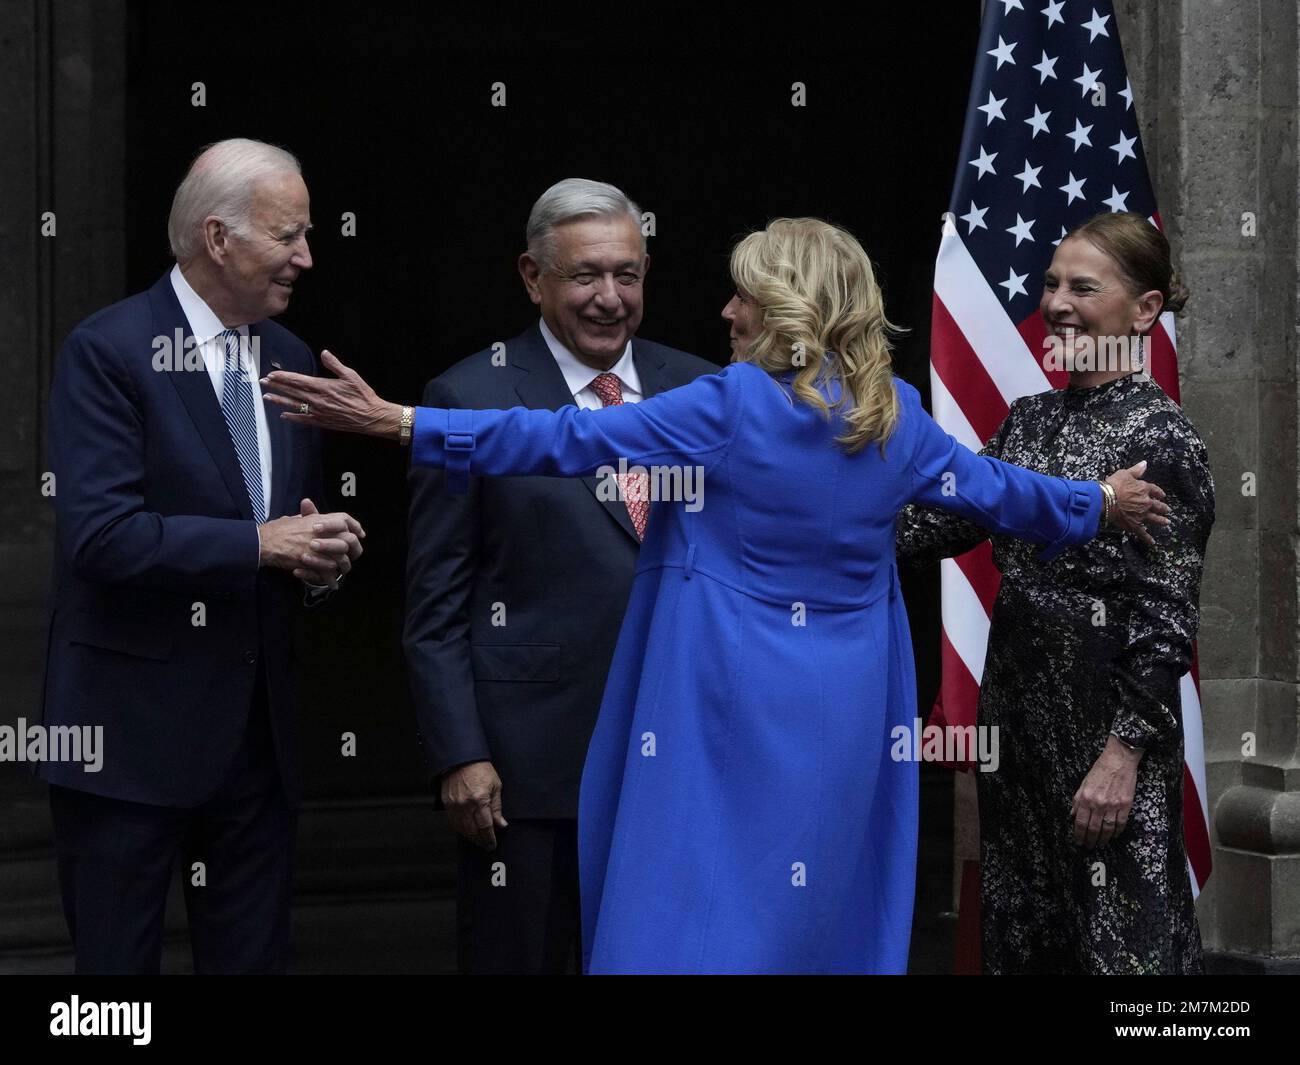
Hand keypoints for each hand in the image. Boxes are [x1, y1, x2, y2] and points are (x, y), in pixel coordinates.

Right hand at [258, 501, 365, 584]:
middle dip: (352, 551)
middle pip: (349, 541)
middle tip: (350, 558)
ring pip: (341, 559)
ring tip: (340, 573)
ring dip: (342, 568)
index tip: (359, 534)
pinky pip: (327, 572)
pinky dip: (330, 580)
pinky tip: (332, 584)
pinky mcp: (312, 561)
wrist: (265, 541)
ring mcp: (318, 547)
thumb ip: (308, 514)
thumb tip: (310, 508)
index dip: (354, 526)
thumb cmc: (278, 529)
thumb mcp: (296, 518)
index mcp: (320, 519)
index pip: (345, 519)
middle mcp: (323, 532)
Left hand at [262, 350, 404, 439]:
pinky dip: (292, 417)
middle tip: (263, 383)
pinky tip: (283, 415)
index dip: (283, 377)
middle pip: (292, 392)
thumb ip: (335, 364)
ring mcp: (319, 412)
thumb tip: (324, 353)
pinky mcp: (322, 421)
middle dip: (276, 386)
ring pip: (294, 405)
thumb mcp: (351, 376)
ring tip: (267, 398)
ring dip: (279, 401)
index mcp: (323, 387)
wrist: (371, 417)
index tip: (272, 374)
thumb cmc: (363, 396)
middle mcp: (318, 400)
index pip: (298, 380)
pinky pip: (303, 419)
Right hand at [441, 760, 507, 850]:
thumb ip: (497, 807)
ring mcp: (454, 805)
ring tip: (477, 840)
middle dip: (480, 840)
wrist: (461, 759)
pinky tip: (466, 831)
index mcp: (480, 800)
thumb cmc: (480, 769)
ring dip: (470, 837)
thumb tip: (501, 824)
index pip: (485, 827)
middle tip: (486, 845)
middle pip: (472, 831)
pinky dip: (460, 829)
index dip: (489, 838)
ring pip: (461, 829)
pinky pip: (453, 822)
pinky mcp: (447, 804)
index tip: (492, 845)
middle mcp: (465, 805)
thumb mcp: (495, 786)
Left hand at [1070, 735, 1141, 847]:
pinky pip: (1121, 823)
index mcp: (1086, 798)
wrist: (1119, 760)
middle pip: (1094, 828)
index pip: (1081, 822)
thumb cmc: (1100, 770)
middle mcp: (1099, 803)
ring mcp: (1113, 805)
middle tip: (1089, 846)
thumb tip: (1072, 816)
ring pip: (1108, 829)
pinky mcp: (1126, 805)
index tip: (1079, 841)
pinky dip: (1117, 832)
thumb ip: (1077, 801)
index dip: (1079, 835)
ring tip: (1100, 844)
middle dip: (1090, 840)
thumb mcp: (1083, 783)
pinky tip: (1114, 836)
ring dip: (1103, 839)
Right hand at [1104, 460, 1170, 545]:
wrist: (1106, 500)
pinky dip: (1147, 538)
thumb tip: (1145, 464)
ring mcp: (1141, 514)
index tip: (1162, 495)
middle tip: (1168, 510)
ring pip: (1154, 519)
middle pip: (1157, 506)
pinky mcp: (1134, 524)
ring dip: (1161, 521)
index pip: (1155, 490)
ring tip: (1167, 523)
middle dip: (1163, 508)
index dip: (1159, 493)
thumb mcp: (1125, 474)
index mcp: (1145, 489)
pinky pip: (1142, 532)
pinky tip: (1152, 543)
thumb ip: (1136, 470)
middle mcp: (1146, 502)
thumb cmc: (1114, 485)